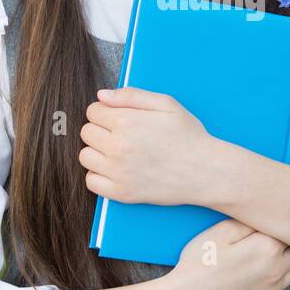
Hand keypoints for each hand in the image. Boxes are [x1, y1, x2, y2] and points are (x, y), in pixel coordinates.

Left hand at [79, 87, 217, 205]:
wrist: (206, 171)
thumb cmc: (189, 136)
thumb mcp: (166, 104)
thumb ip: (131, 96)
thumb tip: (101, 95)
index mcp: (126, 122)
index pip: (92, 111)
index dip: (105, 111)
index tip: (119, 118)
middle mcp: (117, 147)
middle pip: (86, 132)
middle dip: (100, 130)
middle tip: (121, 135)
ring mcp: (118, 172)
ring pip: (84, 157)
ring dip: (97, 152)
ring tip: (117, 152)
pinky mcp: (121, 193)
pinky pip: (91, 182)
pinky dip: (98, 175)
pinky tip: (115, 170)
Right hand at [160, 218, 289, 289]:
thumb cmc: (199, 264)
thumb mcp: (219, 232)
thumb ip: (248, 220)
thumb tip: (268, 213)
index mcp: (267, 247)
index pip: (289, 224)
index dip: (283, 214)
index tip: (275, 207)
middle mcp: (277, 267)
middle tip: (273, 224)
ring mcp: (274, 285)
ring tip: (270, 242)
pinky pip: (288, 279)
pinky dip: (284, 268)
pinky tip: (264, 261)